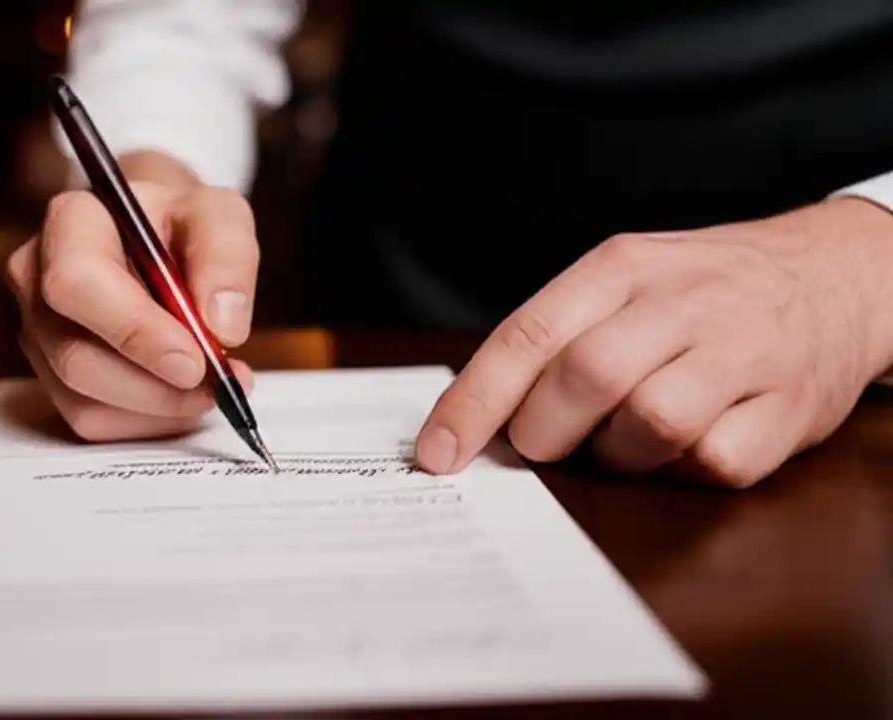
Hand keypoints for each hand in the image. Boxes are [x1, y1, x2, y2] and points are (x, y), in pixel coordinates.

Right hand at [7, 151, 258, 440]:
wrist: (159, 238)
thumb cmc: (181, 224)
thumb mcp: (219, 214)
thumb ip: (226, 256)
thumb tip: (222, 327)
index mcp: (70, 223)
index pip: (76, 283)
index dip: (134, 330)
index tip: (194, 359)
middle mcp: (37, 279)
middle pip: (75, 357)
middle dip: (154, 385)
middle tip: (217, 382)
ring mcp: (37, 332)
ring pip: (84, 400)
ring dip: (158, 406)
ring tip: (212, 385)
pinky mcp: (51, 375)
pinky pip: (94, 419)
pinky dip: (148, 419)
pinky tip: (181, 394)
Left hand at [415, 197, 892, 486]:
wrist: (836, 276)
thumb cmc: (704, 291)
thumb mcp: (626, 279)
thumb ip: (556, 336)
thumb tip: (472, 418)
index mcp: (622, 266)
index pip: (530, 335)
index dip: (474, 401)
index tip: (438, 454)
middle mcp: (683, 300)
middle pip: (587, 378)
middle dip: (545, 431)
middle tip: (545, 443)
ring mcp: (743, 351)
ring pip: (651, 423)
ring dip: (619, 453)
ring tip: (626, 437)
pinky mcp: (789, 407)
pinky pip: (714, 461)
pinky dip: (684, 469)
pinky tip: (687, 443)